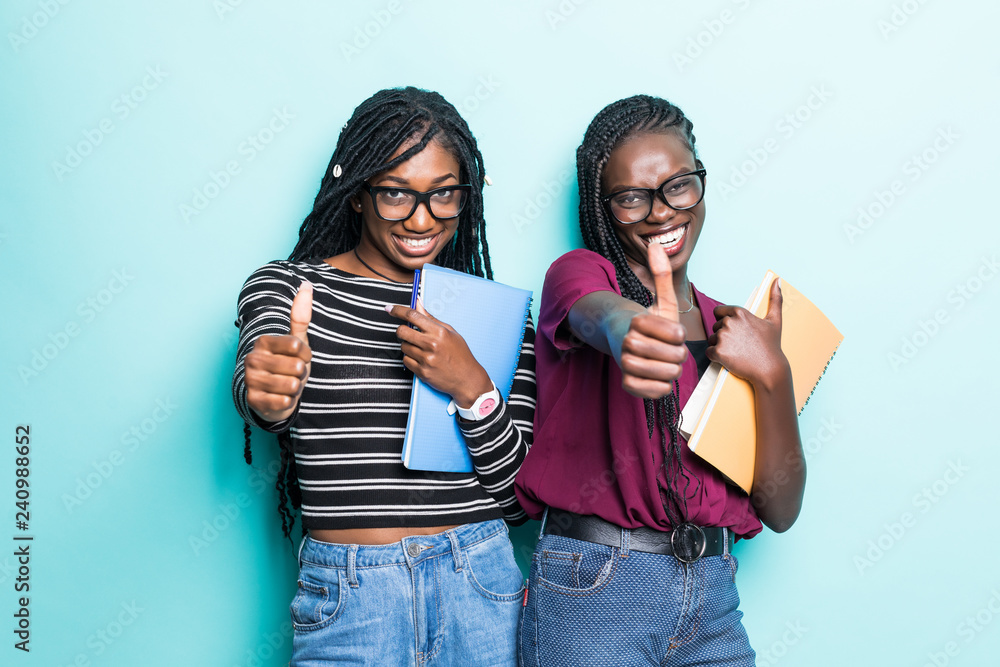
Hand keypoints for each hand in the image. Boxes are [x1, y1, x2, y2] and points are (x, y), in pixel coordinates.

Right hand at [245, 282, 312, 422]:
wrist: (275, 397)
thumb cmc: (288, 366)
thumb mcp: (297, 341)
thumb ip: (301, 315)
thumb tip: (306, 285)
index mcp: (263, 341)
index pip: (298, 346)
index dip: (306, 355)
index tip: (298, 358)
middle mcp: (253, 358)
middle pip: (296, 367)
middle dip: (301, 374)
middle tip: (292, 374)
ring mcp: (250, 380)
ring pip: (291, 385)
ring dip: (295, 388)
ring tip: (287, 386)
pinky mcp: (253, 400)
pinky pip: (283, 402)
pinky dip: (288, 402)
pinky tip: (281, 398)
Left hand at [386, 301, 491, 406]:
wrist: (467, 379)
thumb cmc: (460, 354)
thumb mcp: (450, 332)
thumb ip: (431, 318)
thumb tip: (417, 302)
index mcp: (439, 332)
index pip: (413, 315)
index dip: (398, 310)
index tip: (390, 309)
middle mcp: (431, 345)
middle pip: (402, 331)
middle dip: (401, 330)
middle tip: (407, 332)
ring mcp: (426, 359)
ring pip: (403, 346)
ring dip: (408, 346)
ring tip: (421, 349)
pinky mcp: (422, 372)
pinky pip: (405, 360)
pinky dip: (410, 359)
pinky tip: (421, 359)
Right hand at [619, 243, 687, 398]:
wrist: (625, 342)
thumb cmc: (651, 323)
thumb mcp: (661, 300)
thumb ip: (662, 275)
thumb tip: (656, 245)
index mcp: (638, 321)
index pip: (676, 333)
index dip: (680, 335)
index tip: (673, 333)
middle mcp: (628, 342)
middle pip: (674, 356)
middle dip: (679, 354)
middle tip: (672, 351)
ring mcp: (626, 363)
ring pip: (665, 374)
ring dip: (672, 371)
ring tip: (667, 364)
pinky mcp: (627, 383)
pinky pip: (654, 391)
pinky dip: (662, 387)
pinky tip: (659, 377)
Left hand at [706, 277, 788, 388]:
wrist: (769, 369)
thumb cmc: (771, 345)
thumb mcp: (774, 320)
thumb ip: (775, 298)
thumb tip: (778, 280)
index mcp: (739, 312)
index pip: (718, 312)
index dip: (725, 321)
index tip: (736, 331)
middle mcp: (729, 322)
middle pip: (715, 326)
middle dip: (723, 335)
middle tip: (740, 344)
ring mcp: (723, 337)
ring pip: (711, 339)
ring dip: (719, 346)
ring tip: (736, 351)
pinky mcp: (718, 352)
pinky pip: (708, 352)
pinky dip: (715, 357)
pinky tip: (729, 358)